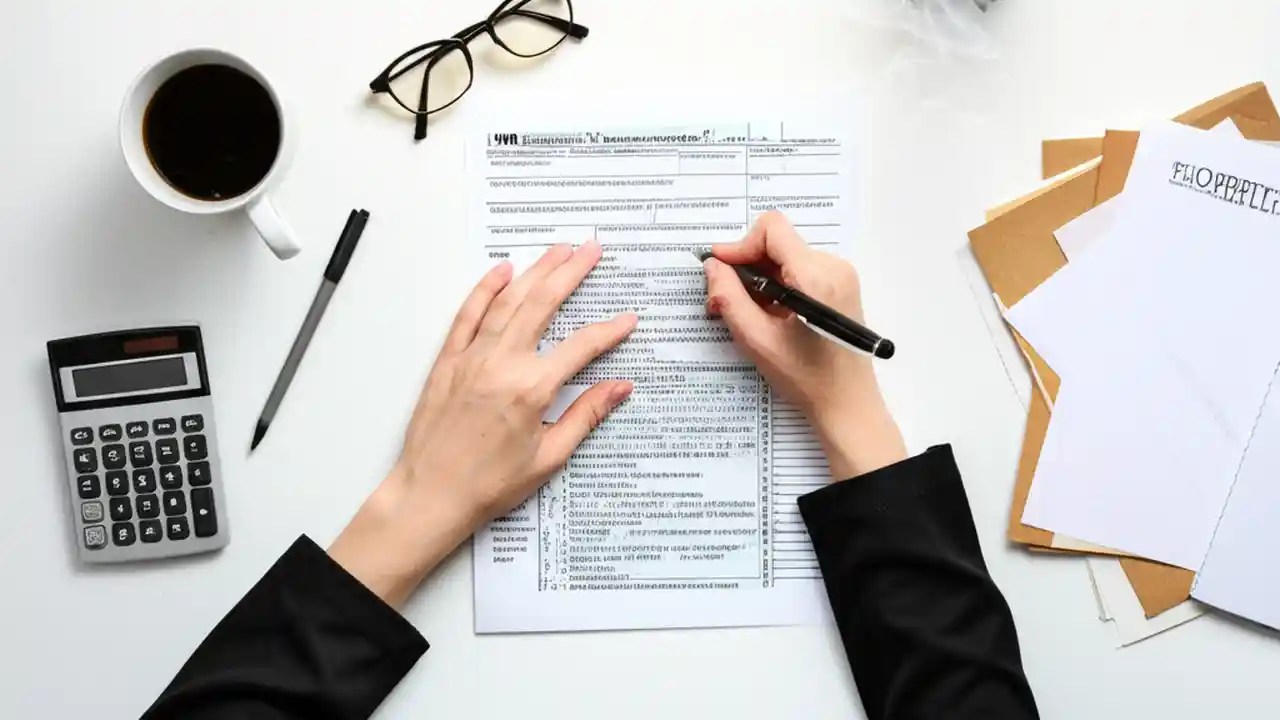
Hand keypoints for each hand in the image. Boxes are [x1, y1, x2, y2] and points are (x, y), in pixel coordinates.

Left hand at [330, 241, 636, 606]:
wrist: (431, 494)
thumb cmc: (488, 484)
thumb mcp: (549, 457)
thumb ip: (586, 415)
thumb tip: (619, 388)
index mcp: (531, 389)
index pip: (581, 347)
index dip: (609, 330)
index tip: (627, 319)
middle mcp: (501, 364)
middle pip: (543, 304)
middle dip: (570, 272)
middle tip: (591, 249)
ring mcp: (472, 358)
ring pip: (508, 301)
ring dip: (535, 271)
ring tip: (557, 250)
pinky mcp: (448, 360)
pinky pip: (468, 314)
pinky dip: (485, 289)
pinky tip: (502, 271)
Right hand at [703, 211, 904, 479]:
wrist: (848, 404)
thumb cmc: (806, 378)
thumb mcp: (757, 339)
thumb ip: (729, 297)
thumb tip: (713, 266)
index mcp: (816, 276)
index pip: (771, 229)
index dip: (739, 246)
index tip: (719, 270)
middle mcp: (833, 267)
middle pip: (777, 243)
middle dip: (745, 267)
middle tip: (723, 300)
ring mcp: (841, 276)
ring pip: (786, 257)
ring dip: (759, 279)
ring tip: (745, 313)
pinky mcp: (841, 287)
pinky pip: (800, 271)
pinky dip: (777, 286)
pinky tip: (768, 315)